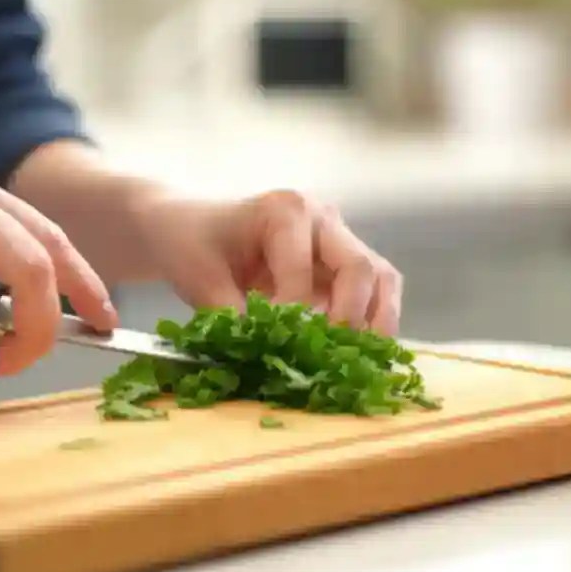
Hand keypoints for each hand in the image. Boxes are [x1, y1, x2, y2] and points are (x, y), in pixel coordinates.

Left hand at [132, 189, 403, 334]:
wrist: (190, 226)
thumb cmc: (191, 242)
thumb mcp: (198, 276)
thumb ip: (229, 313)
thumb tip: (261, 354)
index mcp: (286, 210)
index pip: (303, 268)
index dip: (293, 312)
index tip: (277, 345)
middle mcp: (322, 219)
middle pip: (361, 266)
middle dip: (352, 316)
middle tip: (334, 356)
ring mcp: (337, 240)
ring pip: (380, 278)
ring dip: (378, 321)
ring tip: (364, 361)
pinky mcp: (340, 266)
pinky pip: (373, 292)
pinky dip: (371, 323)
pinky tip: (357, 355)